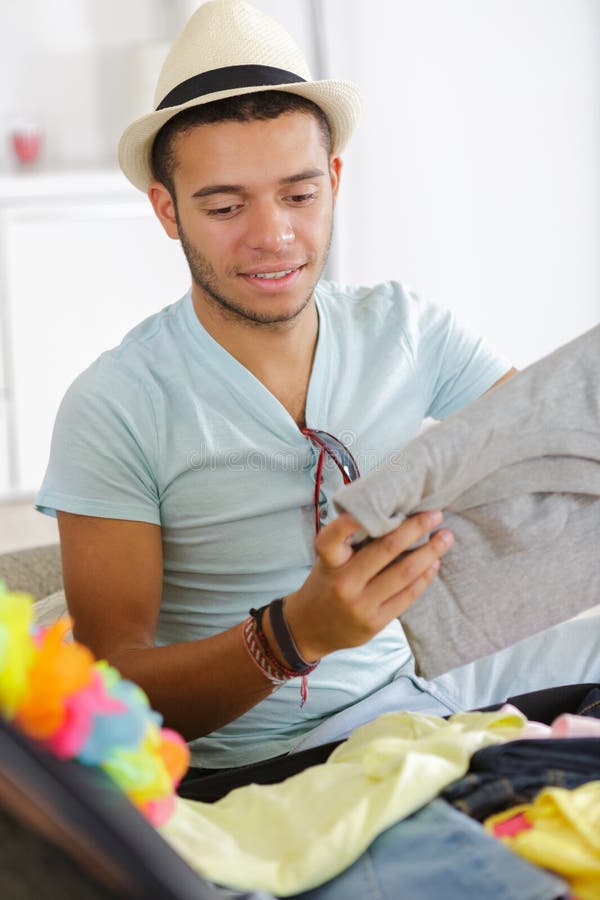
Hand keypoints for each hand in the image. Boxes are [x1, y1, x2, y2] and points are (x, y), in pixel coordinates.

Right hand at [284, 511, 453, 660]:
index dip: (349, 522)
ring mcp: (361, 605)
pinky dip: (424, 577)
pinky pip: (407, 596)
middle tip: (436, 514)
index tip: (376, 504)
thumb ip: (351, 541)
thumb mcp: (328, 560)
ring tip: (446, 538)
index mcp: (329, 561)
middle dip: (415, 529)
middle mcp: (344, 582)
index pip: (333, 537)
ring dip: (430, 553)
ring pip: (404, 574)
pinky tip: (434, 563)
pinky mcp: (376, 622)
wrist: (310, 629)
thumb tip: (391, 514)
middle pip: (385, 550)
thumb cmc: (325, 583)